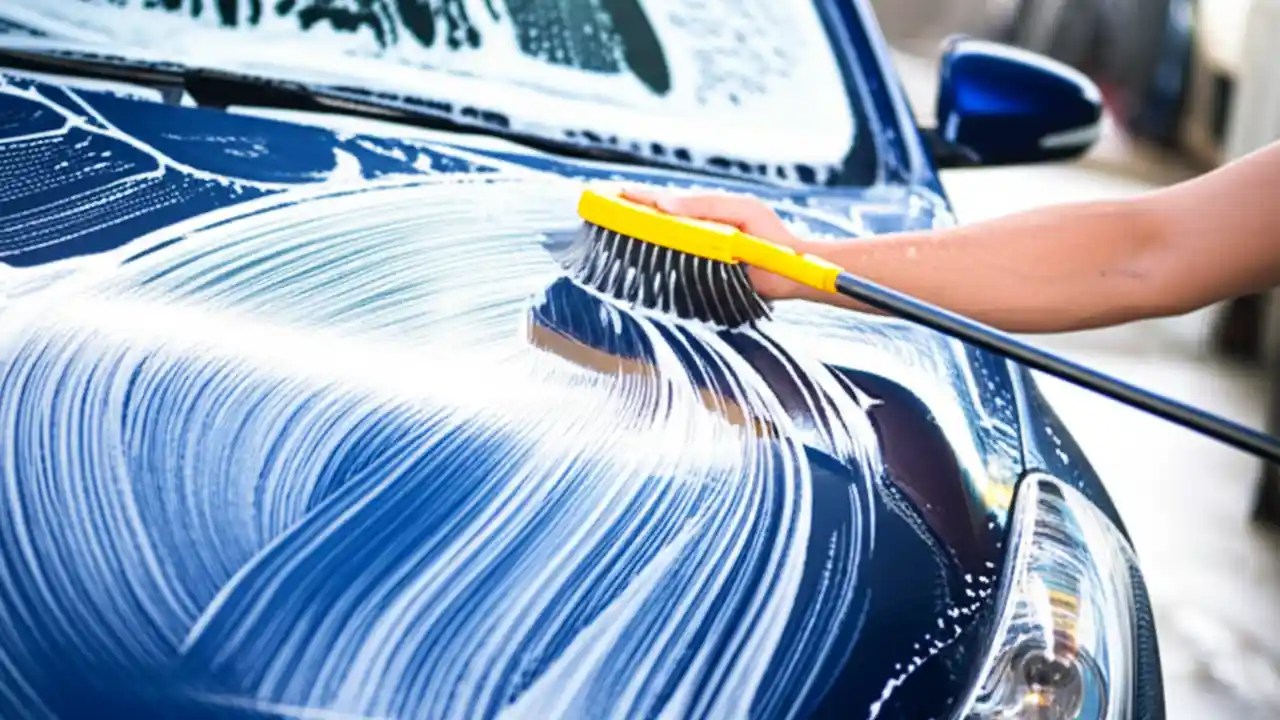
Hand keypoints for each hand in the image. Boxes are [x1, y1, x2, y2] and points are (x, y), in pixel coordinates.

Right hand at [620, 188, 812, 300]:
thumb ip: (704, 204)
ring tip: (609, 229)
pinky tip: (634, 260)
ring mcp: (698, 254)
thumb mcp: (740, 210)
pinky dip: (651, 262)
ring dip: (635, 237)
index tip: (614, 193)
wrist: (791, 272)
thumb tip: (664, 205)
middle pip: (657, 221)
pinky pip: (670, 269)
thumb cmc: (769, 236)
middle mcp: (698, 231)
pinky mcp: (700, 277)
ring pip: (660, 243)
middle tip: (601, 208)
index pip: (664, 202)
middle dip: (630, 213)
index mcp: (704, 212)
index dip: (639, 198)